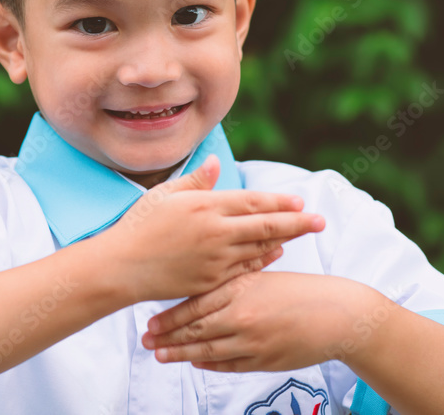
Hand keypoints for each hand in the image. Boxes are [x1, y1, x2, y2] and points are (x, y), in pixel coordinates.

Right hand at [92, 155, 324, 302]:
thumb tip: (215, 163)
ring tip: (304, 234)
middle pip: (265, 227)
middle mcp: (215, 233)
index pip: (252, 202)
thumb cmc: (140, 225)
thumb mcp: (165, 194)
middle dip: (297, 223)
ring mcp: (214, 259)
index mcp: (205, 206)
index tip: (300, 200)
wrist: (122, 267)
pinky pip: (245, 270)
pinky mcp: (210, 280)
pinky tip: (275, 253)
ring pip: (259, 249)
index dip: (279, 201)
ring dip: (284, 241)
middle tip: (321, 221)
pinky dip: (263, 260)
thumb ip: (196, 181)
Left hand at [141, 271, 378, 372]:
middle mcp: (242, 315)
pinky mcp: (263, 361)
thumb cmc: (299, 291)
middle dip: (167, 337)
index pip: (195, 305)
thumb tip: (201, 286)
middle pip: (194, 330)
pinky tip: (195, 362)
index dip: (169, 316)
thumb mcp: (262, 275)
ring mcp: (252, 341)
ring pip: (207, 351)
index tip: (150, 323)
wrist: (337, 315)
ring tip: (161, 356)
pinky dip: (208, 364)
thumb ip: (231, 281)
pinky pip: (227, 365)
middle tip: (146, 342)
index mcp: (240, 288)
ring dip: (181, 354)